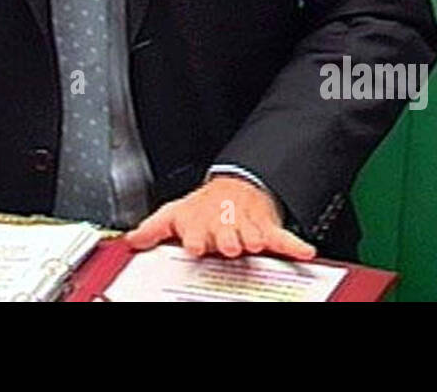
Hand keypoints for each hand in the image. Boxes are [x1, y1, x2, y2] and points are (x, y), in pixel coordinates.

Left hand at [124, 175, 314, 259]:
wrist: (235, 185)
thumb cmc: (204, 206)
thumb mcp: (175, 212)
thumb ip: (154, 228)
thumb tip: (132, 239)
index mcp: (200, 225)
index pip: (197, 233)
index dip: (197, 239)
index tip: (195, 244)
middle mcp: (223, 226)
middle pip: (227, 235)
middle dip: (228, 239)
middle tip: (229, 244)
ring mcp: (246, 227)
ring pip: (252, 235)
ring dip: (253, 239)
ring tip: (255, 244)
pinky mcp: (266, 229)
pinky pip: (283, 238)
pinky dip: (294, 245)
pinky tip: (305, 252)